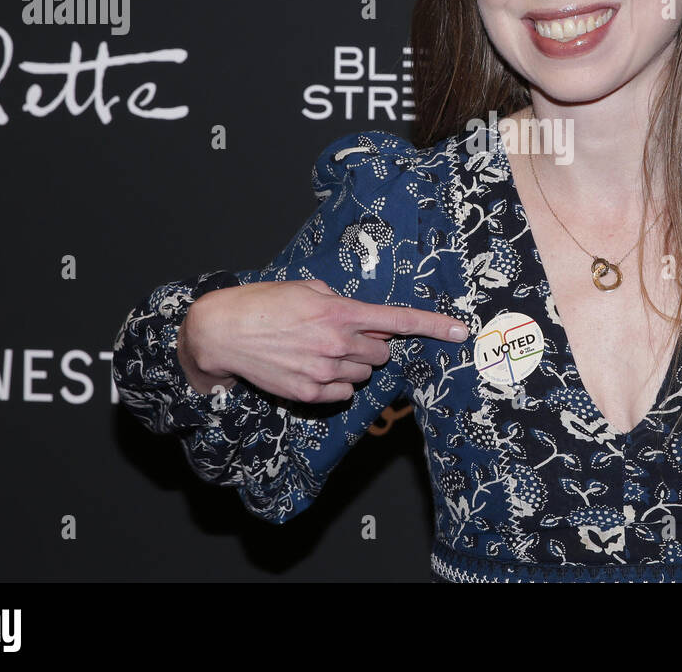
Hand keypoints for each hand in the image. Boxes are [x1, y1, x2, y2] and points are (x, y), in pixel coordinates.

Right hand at [177, 279, 468, 401]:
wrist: (222, 332)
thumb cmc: (262, 303)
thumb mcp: (305, 288)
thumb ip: (339, 300)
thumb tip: (360, 317)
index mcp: (339, 311)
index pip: (398, 320)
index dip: (433, 326)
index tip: (460, 332)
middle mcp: (337, 343)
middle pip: (382, 352)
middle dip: (371, 344)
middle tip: (342, 335)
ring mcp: (324, 372)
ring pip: (364, 374)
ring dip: (352, 364)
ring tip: (318, 351)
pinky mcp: (310, 394)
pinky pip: (343, 393)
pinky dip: (335, 384)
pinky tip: (311, 369)